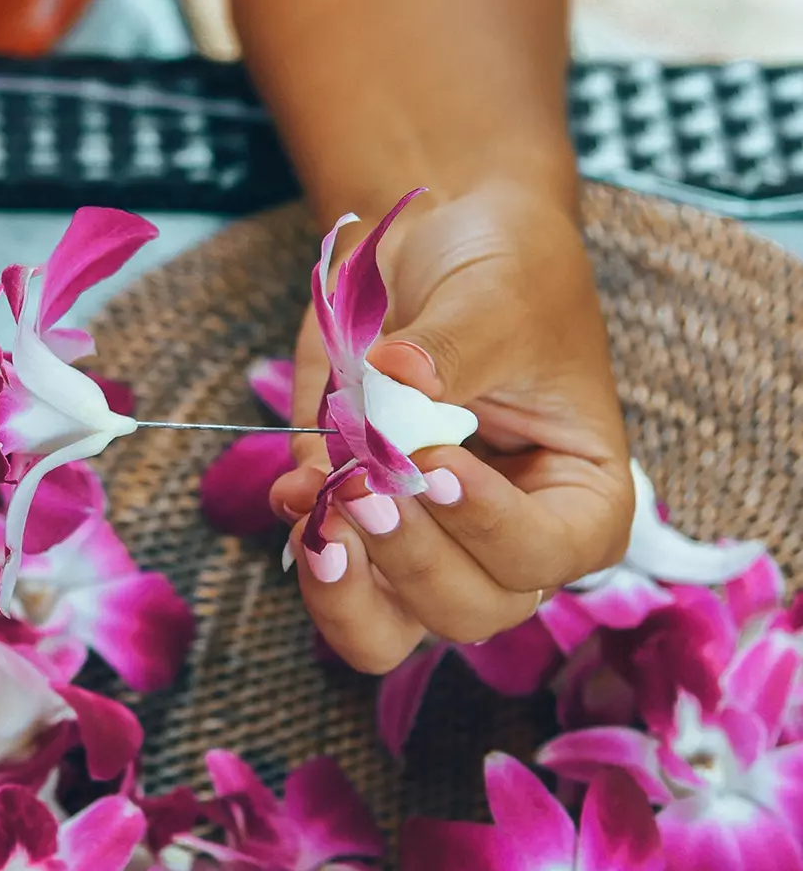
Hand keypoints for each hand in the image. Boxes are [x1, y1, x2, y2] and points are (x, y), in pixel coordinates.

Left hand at [270, 185, 633, 672]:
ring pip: (387, 628)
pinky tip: (293, 492)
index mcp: (579, 500)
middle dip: (410, 559)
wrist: (438, 242)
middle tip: (366, 489)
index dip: (491, 529)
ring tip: (316, 515)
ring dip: (344, 587)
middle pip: (466, 609)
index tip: (438, 465)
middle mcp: (504, 542)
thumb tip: (393, 380)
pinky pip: (328, 573)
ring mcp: (425, 541)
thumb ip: (449, 350)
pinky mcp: (355, 520)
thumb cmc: (502, 273)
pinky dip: (305, 540)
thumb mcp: (494, 299)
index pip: (546, 557)